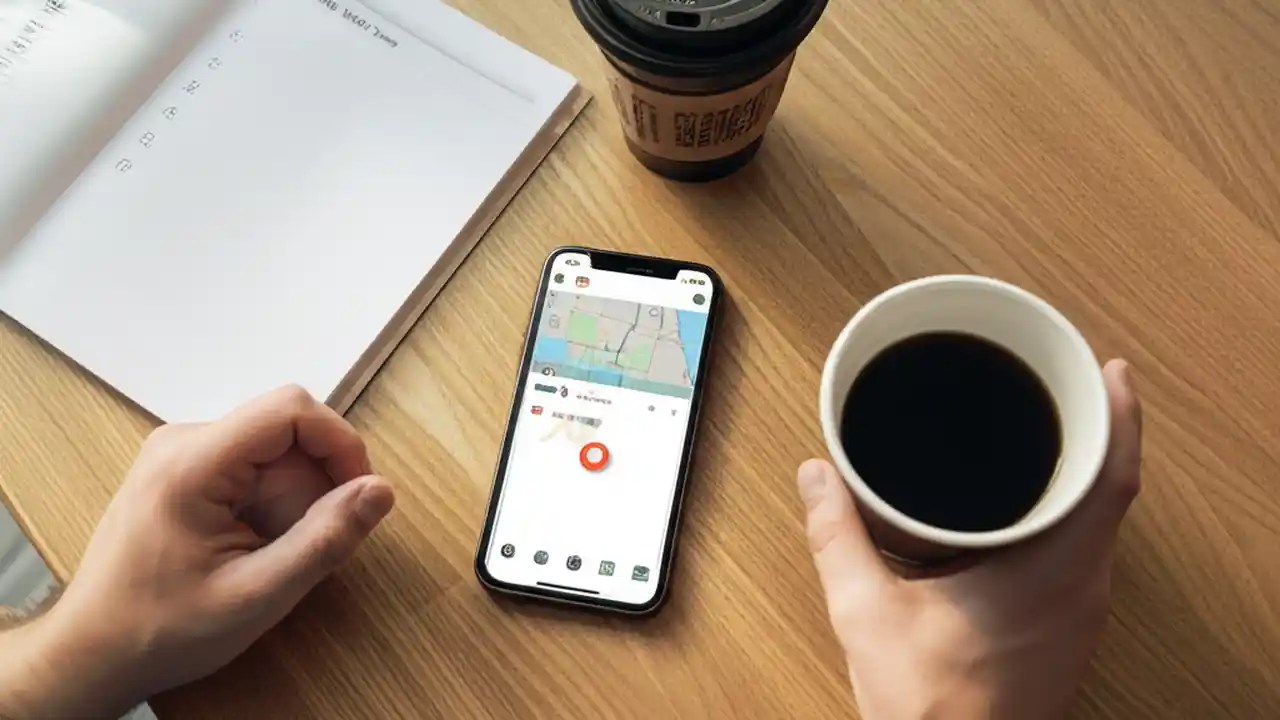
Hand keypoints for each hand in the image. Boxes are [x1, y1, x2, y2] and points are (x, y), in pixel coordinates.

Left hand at [0, 386, 394, 718]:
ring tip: (274, 555)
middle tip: (313, 546)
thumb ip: (322, 540)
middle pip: (286, 433)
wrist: (91, 654)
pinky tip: (255, 548)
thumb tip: (381, 491)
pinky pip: (251, 468)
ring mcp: (179, 454)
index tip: (360, 495)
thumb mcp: (256, 596)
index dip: (340, 442)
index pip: (290, 409)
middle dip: (317, 484)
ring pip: (273, 453)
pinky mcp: (183, 471)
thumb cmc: (162, 631)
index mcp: (192, 463)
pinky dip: (271, 504)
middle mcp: (183, 442)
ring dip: (294, 499)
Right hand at [800, 359, 1140, 718]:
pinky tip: (1026, 506)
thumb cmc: (931, 710)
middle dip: (1095, 431)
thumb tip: (818, 476)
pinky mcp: (1065, 628)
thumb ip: (837, 537)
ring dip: (1082, 473)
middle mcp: (1081, 590)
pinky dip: (1068, 512)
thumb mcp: (867, 613)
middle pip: (1111, 491)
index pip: (1111, 480)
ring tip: (1048, 430)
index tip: (1108, 371)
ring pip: (1099, 523)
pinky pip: (1083, 551)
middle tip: (1065, 385)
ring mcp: (1079, 612)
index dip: (1119, 417)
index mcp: (1051, 575)